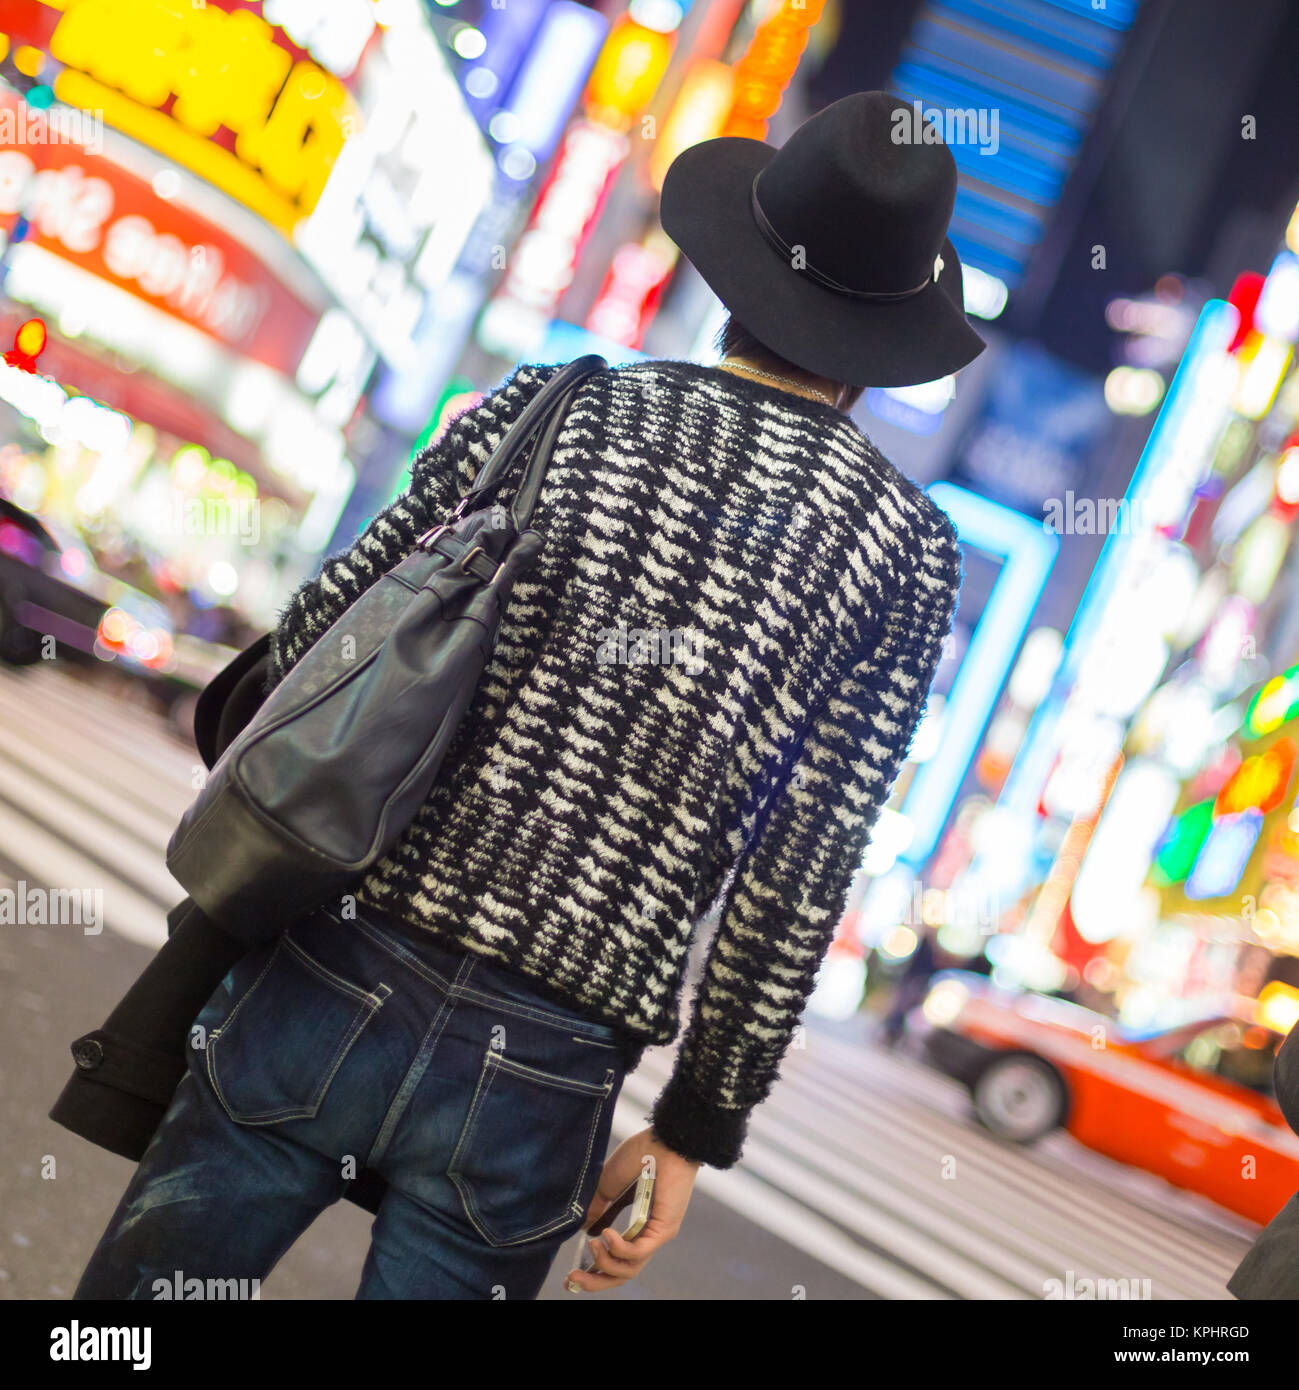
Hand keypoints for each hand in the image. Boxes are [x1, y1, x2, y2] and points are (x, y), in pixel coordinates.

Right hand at [564, 1127, 699, 1293]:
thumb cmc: (642, 1154)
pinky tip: (606, 1235)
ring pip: (629, 1269)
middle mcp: (646, 1232)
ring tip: (593, 1245)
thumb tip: (585, 1227)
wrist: (666, 1139)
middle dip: (594, 1280)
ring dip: (605, 1263)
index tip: (570, 1275)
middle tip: (572, 1279)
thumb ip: (598, 1206)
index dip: (593, 1268)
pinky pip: (638, 1252)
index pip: (614, 1256)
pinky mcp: (663, 1230)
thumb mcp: (610, 1182)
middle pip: (620, 1271)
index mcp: (634, 1223)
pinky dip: (618, 1248)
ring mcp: (656, 1233)